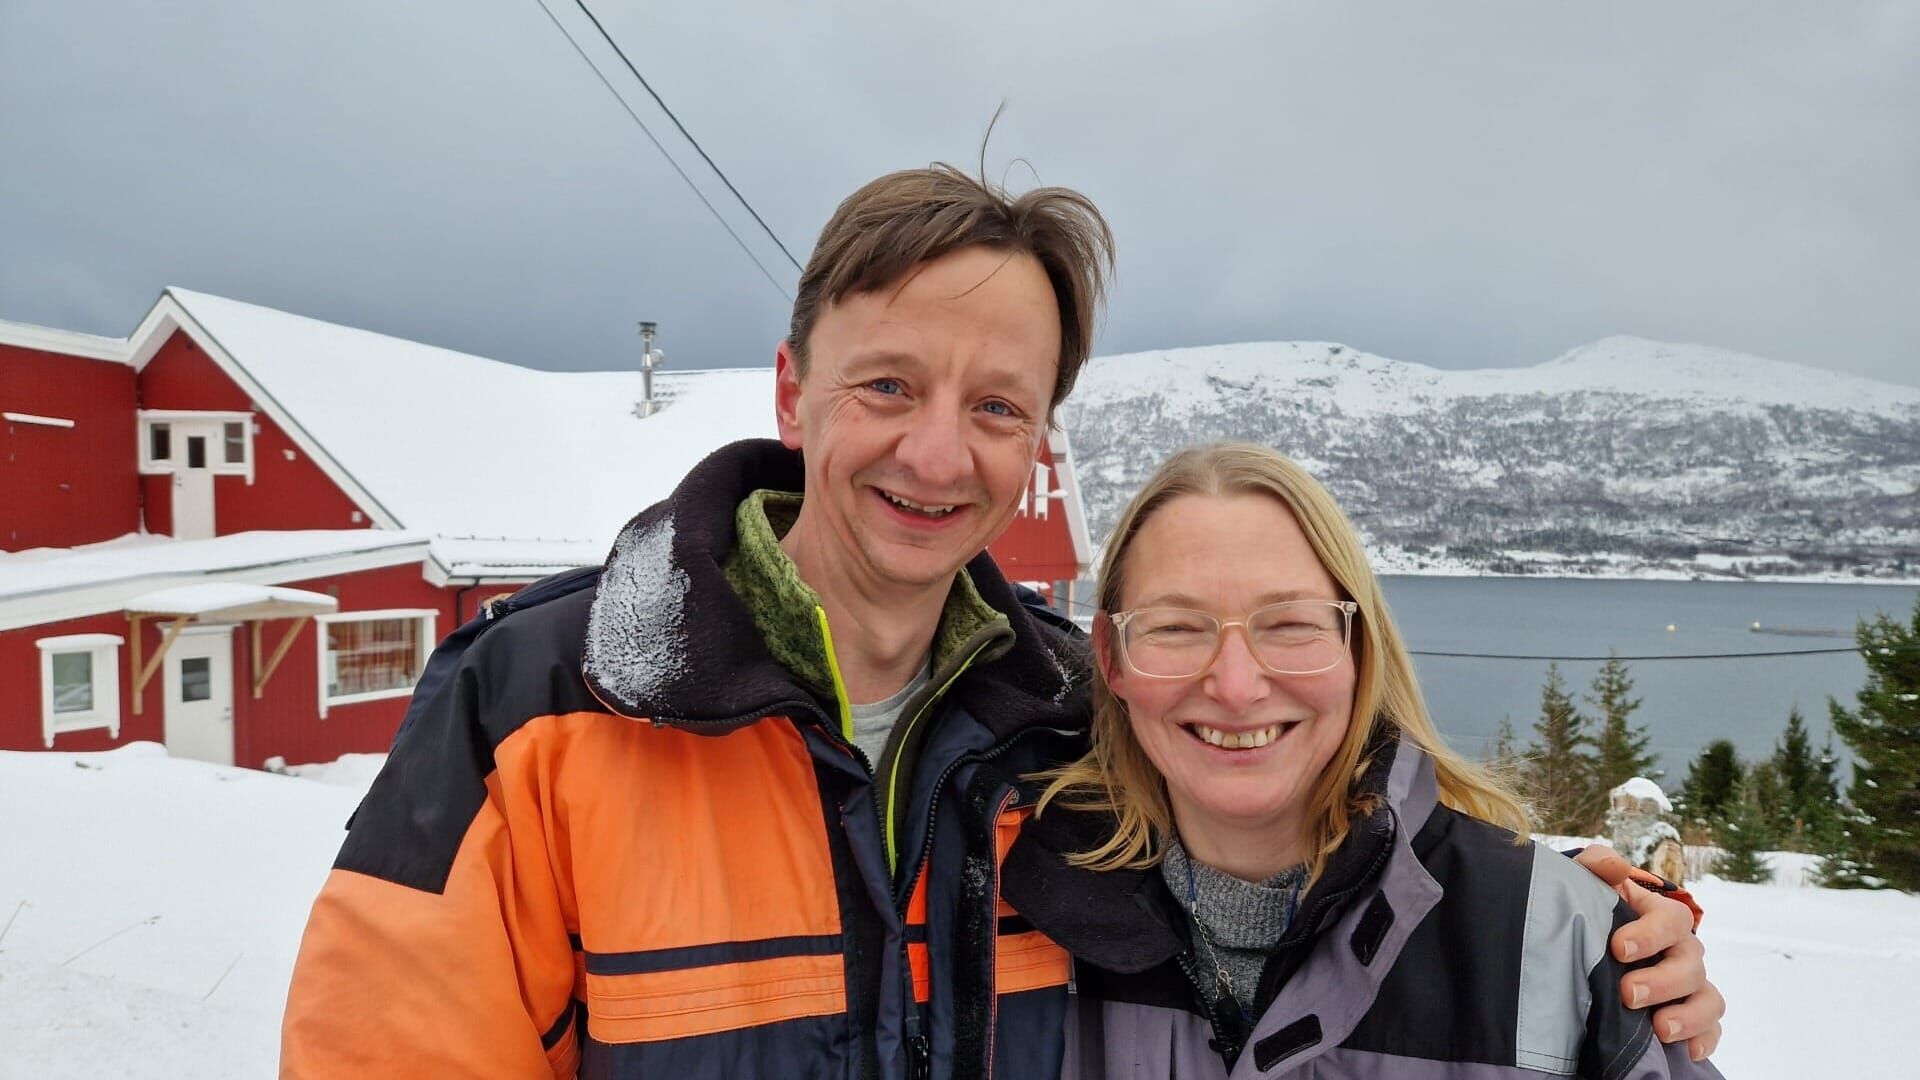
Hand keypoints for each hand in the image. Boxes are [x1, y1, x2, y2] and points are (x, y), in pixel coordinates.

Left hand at [1573, 845, 1723, 1060]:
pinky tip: (1688, 1051)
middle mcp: (1682, 951)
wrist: (1589, 946)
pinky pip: (1712, 1028)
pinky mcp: (1693, 1015)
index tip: (1617, 949)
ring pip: (1708, 999)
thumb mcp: (1587, 886)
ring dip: (1688, 1015)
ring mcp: (1691, 984)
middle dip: (1662, 981)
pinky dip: (1705, 1039)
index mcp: (1661, 917)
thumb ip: (1596, 866)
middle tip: (1628, 994)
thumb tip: (1615, 866)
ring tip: (1660, 1029)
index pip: (1672, 919)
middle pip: (1690, 964)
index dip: (1650, 934)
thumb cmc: (1592, 913)